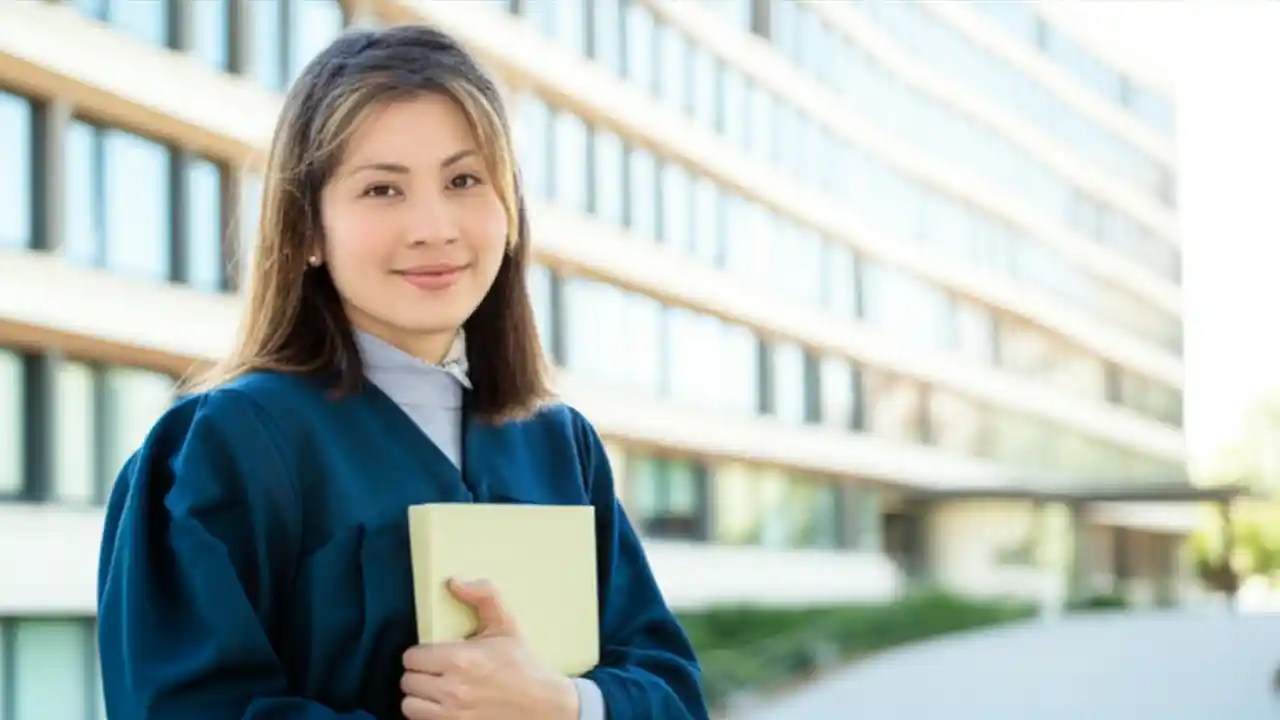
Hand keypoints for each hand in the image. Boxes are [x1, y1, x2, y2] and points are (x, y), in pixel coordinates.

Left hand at [400, 578, 578, 719]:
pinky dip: (427, 714)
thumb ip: (483, 596)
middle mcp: (452, 689)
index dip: (420, 654)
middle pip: (408, 681)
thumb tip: (454, 581)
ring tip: (435, 690)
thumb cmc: (523, 665)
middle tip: (435, 671)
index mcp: (460, 659)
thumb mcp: (506, 625)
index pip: (412, 657)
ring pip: (409, 705)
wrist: (544, 705)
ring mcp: (452, 715)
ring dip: (419, 697)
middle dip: (419, 674)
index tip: (433, 654)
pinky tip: (443, 705)